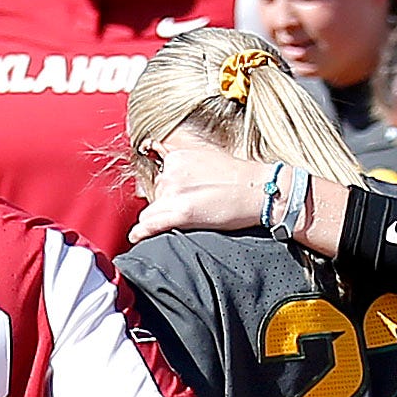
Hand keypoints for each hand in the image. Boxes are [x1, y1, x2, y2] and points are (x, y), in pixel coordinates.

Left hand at [124, 134, 271, 239]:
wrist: (259, 190)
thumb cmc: (239, 177)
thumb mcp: (206, 159)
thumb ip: (183, 166)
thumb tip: (162, 167)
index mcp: (176, 158)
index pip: (158, 181)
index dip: (168, 194)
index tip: (180, 199)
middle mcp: (171, 173)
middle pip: (154, 197)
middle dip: (165, 206)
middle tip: (192, 209)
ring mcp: (174, 192)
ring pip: (150, 212)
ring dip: (162, 219)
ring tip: (189, 219)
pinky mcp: (182, 212)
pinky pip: (150, 225)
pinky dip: (141, 233)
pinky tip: (137, 238)